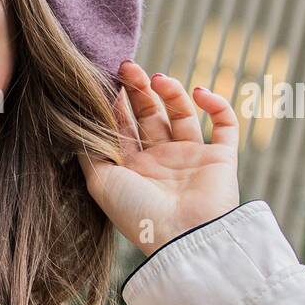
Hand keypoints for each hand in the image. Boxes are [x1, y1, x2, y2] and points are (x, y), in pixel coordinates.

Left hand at [79, 60, 240, 256]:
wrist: (183, 237)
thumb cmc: (137, 212)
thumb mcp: (100, 181)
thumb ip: (89, 151)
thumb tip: (79, 123)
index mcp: (134, 167)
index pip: (124, 125)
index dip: (117, 101)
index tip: (108, 79)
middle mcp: (162, 161)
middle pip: (151, 114)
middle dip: (140, 90)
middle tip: (128, 67)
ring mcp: (192, 158)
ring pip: (183, 114)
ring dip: (172, 92)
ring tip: (158, 79)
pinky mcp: (221, 158)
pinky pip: (225, 125)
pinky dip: (216, 104)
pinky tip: (199, 92)